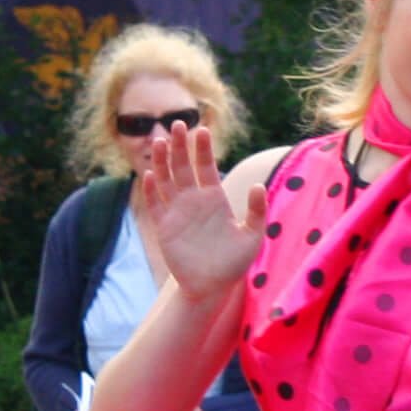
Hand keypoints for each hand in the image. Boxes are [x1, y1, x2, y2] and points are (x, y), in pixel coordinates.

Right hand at [139, 122, 259, 300]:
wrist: (212, 286)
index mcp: (215, 199)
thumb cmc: (234, 263)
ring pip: (167, 180)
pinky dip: (152, 191)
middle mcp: (194, 201)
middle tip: (178, 123)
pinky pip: (156, 205)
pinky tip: (151, 175)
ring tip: (162, 141)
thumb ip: (257, 211)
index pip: (207, 167)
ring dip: (163, 161)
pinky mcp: (164, 227)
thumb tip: (259, 185)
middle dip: (181, 146)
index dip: (203, 149)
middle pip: (184, 167)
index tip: (203, 129)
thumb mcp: (252, 237)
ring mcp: (177, 212)